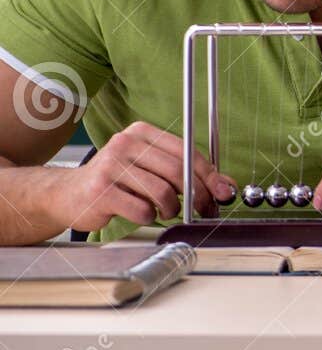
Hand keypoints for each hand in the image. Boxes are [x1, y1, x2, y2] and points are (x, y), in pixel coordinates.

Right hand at [50, 122, 237, 231]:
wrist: (68, 194)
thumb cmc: (116, 180)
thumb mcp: (151, 168)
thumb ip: (187, 172)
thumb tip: (225, 185)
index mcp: (141, 132)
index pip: (187, 151)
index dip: (210, 174)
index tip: (222, 192)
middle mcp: (125, 144)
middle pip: (177, 170)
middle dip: (197, 194)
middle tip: (202, 209)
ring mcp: (110, 166)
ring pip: (162, 191)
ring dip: (172, 208)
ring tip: (166, 211)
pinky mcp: (101, 191)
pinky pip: (141, 208)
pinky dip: (149, 216)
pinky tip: (141, 212)